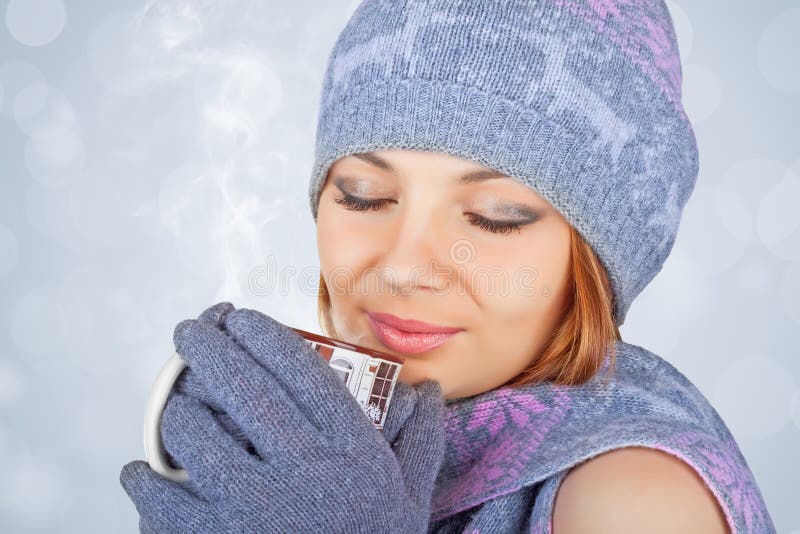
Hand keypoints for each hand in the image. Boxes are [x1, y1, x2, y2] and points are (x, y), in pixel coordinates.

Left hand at [120, 305, 445, 532]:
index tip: (241, 317)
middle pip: (245, 387)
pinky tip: (143, 471)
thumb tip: (429, 391)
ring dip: (179, 409)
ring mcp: (257, 505)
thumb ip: (422, 439)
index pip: (301, 371)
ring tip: (177, 403)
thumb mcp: (411, 496)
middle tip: (189, 332)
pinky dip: (146, 480)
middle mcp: (305, 468)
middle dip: (208, 347)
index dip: (265, 335)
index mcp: (352, 450)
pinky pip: (166, 498)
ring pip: (199, 433)